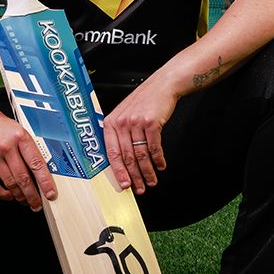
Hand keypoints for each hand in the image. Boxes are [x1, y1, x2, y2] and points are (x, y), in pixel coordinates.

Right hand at [0, 109, 56, 209]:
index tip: (50, 194)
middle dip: (33, 195)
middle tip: (37, 204)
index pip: (37, 164)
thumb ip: (29, 148)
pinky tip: (8, 195)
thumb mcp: (19, 130)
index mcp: (20, 136)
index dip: (45, 182)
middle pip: (23, 178)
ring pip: (10, 184)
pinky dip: (3, 195)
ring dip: (20, 196)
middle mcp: (7, 146)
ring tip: (25, 200)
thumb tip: (43, 172)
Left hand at [102, 79, 177, 194]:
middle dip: (134, 176)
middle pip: (127, 157)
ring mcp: (136, 122)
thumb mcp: (124, 114)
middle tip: (139, 188)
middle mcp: (122, 122)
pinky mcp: (152, 123)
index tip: (123, 184)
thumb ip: (119, 134)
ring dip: (147, 172)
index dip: (118, 172)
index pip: (111, 153)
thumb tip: (120, 162)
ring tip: (151, 181)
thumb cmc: (144, 101)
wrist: (162, 85)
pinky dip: (158, 160)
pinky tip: (161, 166)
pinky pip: (154, 148)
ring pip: (141, 155)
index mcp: (111, 122)